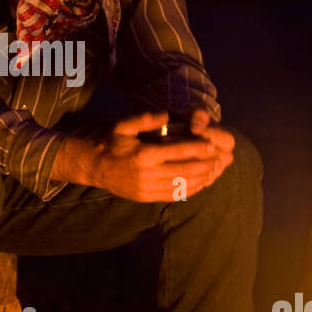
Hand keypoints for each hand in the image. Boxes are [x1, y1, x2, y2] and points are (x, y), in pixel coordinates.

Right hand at [75, 111, 231, 202]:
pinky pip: (171, 196)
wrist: (92, 166)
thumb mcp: (124, 125)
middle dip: (204, 166)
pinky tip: (197, 184)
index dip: (198, 149)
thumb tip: (167, 114)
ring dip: (199, 179)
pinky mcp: (144, 197)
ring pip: (180, 186)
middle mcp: (147, 174)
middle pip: (184, 171)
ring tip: (212, 172)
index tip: (213, 146)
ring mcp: (146, 188)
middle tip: (219, 160)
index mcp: (144, 155)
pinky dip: (187, 190)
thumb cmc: (109, 141)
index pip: (178, 152)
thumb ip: (146, 119)